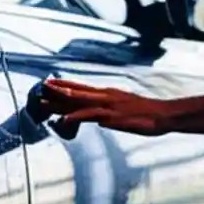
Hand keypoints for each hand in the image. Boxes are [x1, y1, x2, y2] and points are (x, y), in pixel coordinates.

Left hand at [39, 78, 169, 135]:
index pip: (82, 88)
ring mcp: (108, 105)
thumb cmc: (146, 115)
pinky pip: (90, 116)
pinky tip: (64, 120)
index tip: (49, 83)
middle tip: (39, 88)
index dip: (65, 85)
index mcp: (108, 94)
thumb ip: (110, 112)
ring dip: (60, 102)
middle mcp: (105, 96)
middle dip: (57, 90)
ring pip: (79, 102)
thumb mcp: (125, 110)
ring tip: (43, 102)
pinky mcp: (112, 116)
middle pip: (76, 92)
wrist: (163, 115)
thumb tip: (99, 119)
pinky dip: (76, 117)